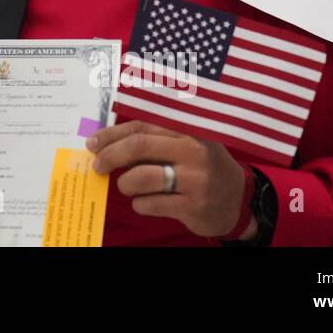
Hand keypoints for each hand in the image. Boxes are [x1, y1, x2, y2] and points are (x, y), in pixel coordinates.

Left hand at [87, 120, 249, 238]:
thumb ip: (155, 139)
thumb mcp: (186, 144)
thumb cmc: (201, 167)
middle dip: (110, 156)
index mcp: (188, 130)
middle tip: (97, 166)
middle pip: (138, 147)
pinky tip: (143, 202)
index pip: (141, 126)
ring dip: (125, 183)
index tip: (93, 143)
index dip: (112, 134)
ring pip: (141, 177)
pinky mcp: (194, 206)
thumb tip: (107, 141)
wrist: (239, 200)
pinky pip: (151, 204)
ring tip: (126, 186)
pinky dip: (139, 204)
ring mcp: (196, 180)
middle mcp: (193, 151)